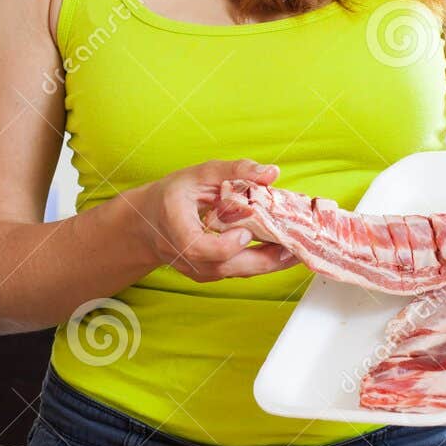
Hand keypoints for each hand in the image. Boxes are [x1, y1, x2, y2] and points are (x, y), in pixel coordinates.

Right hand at [136, 158, 300, 283]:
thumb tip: (271, 173)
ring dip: (269, 261)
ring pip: (236, 272)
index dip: (226, 245)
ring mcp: (197, 269)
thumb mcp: (200, 174)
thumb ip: (235, 170)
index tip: (245, 232)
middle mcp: (184, 255)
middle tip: (294, 245)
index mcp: (176, 226)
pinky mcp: (209, 274)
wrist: (150, 223)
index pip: (199, 248)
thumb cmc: (174, 195)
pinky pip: (238, 271)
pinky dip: (261, 261)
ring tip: (295, 246)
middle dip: (265, 258)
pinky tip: (280, 249)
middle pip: (226, 267)